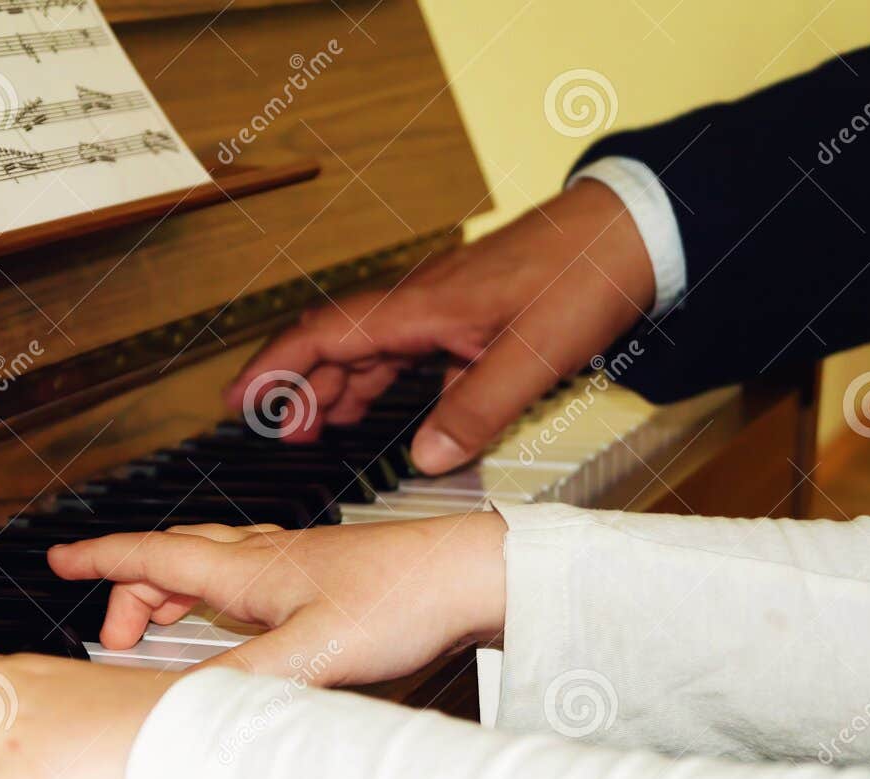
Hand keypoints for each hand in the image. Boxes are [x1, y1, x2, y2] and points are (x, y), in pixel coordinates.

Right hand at [48, 511, 506, 685]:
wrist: (470, 574)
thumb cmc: (402, 598)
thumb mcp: (313, 654)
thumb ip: (244, 679)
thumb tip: (183, 709)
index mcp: (247, 570)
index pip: (152, 556)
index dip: (100, 560)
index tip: (60, 559)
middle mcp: (264, 558)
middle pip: (173, 558)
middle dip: (130, 587)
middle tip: (114, 630)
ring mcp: (294, 563)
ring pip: (210, 563)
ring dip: (172, 588)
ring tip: (159, 625)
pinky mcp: (323, 575)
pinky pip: (245, 574)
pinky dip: (216, 593)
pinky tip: (238, 618)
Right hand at [225, 180, 653, 473]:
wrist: (634, 229)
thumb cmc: (587, 273)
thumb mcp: (535, 354)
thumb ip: (479, 409)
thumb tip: (427, 457)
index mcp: (421, 307)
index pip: (322, 336)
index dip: (273, 371)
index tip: (236, 402)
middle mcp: (420, 304)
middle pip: (334, 346)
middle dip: (297, 390)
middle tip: (279, 436)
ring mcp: (441, 309)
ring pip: (367, 351)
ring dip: (336, 389)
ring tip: (318, 431)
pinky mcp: (465, 317)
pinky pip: (403, 353)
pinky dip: (381, 383)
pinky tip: (386, 410)